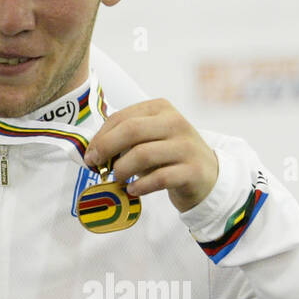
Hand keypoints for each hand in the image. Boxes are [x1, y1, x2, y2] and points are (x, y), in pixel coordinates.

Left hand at [83, 99, 218, 212]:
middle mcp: (176, 122)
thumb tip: (92, 150)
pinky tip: (133, 190)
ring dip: (122, 169)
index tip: (90, 154)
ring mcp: (187, 146)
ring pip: (143, 154)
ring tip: (118, 179)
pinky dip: (140, 186)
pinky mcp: (193, 171)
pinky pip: (159, 178)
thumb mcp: (150, 138)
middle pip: (131, 131)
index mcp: (161, 109)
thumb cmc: (169, 155)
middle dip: (106, 149)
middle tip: (96, 166)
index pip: (122, 117)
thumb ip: (124, 138)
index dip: (101, 137)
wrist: (209, 176)